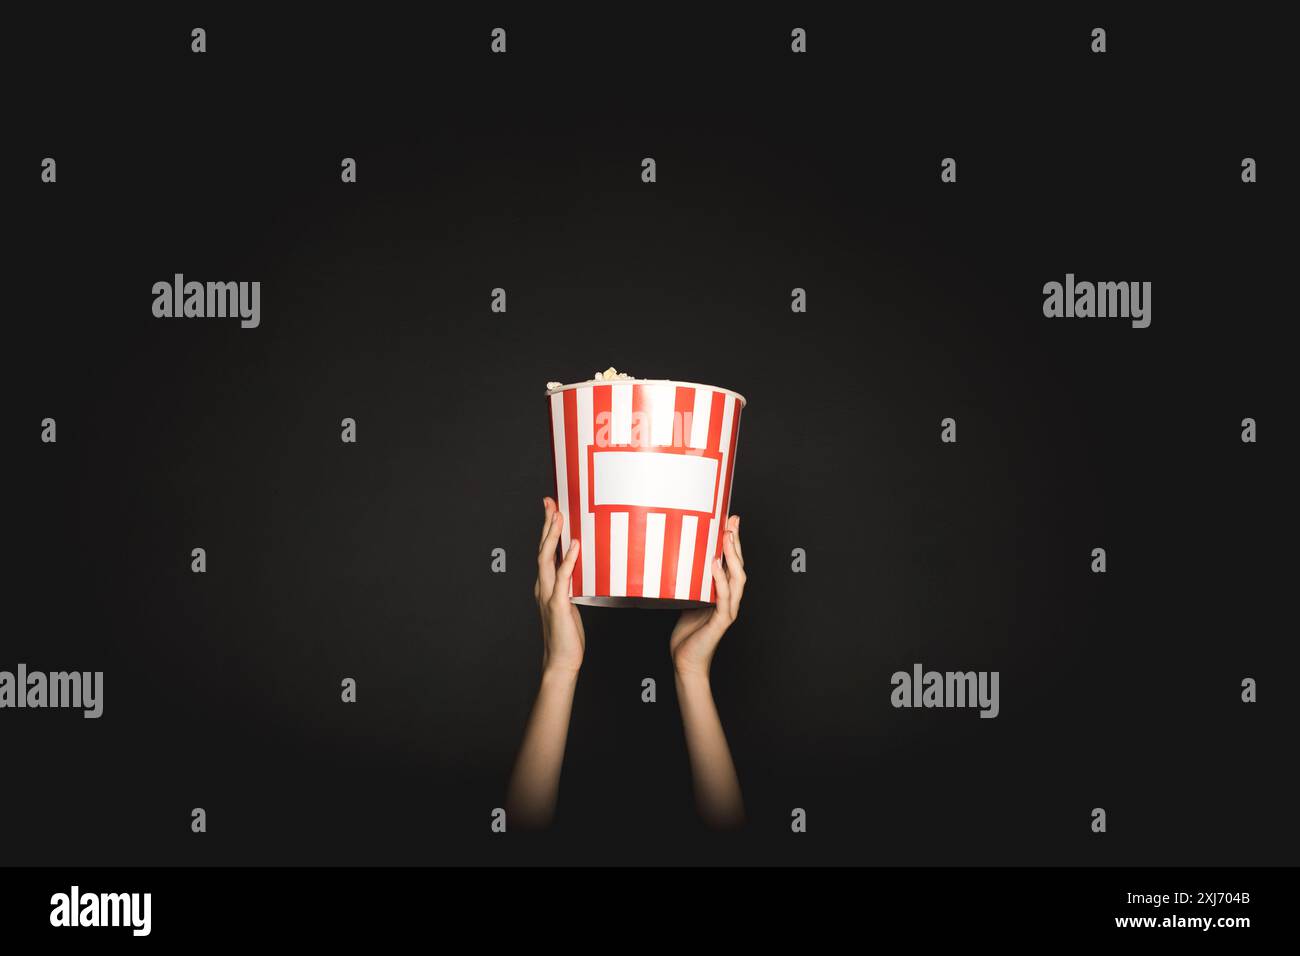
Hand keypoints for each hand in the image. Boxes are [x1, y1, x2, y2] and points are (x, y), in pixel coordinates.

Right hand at [535, 497, 583, 676]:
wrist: (562, 660)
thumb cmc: (568, 634)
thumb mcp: (569, 603)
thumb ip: (571, 585)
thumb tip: (580, 568)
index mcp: (545, 585)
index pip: (545, 551)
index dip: (547, 528)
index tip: (551, 507)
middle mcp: (543, 586)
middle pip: (542, 548)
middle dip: (546, 524)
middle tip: (550, 501)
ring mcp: (548, 595)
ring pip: (547, 558)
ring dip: (553, 535)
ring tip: (559, 515)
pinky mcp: (558, 605)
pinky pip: (563, 578)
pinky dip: (568, 560)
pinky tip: (574, 545)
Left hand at [670, 514, 745, 677]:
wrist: (686, 661)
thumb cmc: (687, 633)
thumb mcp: (687, 599)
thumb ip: (690, 582)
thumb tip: (677, 560)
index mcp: (724, 593)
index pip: (732, 562)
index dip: (732, 541)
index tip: (729, 519)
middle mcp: (730, 599)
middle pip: (739, 565)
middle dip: (736, 541)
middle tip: (733, 519)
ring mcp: (728, 610)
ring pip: (737, 578)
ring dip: (733, 555)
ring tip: (727, 536)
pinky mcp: (721, 621)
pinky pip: (724, 596)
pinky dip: (720, 578)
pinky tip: (716, 564)